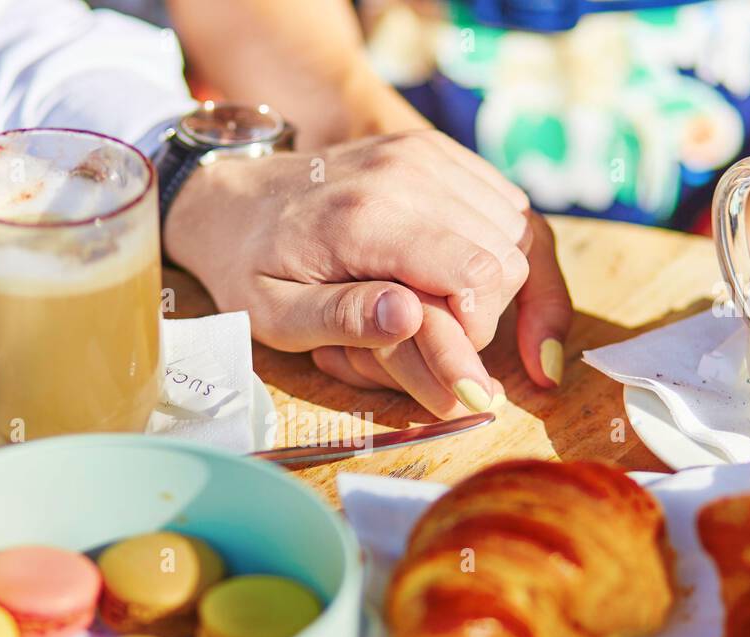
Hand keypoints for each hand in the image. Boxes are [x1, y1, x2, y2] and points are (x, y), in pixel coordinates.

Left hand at [164, 130, 535, 411]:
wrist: (231, 198)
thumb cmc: (250, 267)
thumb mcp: (274, 315)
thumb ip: (342, 319)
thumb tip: (410, 318)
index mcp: (365, 218)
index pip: (476, 273)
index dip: (480, 333)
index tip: (458, 374)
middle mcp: (406, 172)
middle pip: (507, 255)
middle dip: (492, 315)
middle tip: (451, 350)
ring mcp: (425, 154)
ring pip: (518, 228)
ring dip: (503, 284)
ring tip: (463, 320)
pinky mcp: (434, 150)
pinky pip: (506, 204)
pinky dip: (504, 249)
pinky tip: (475, 284)